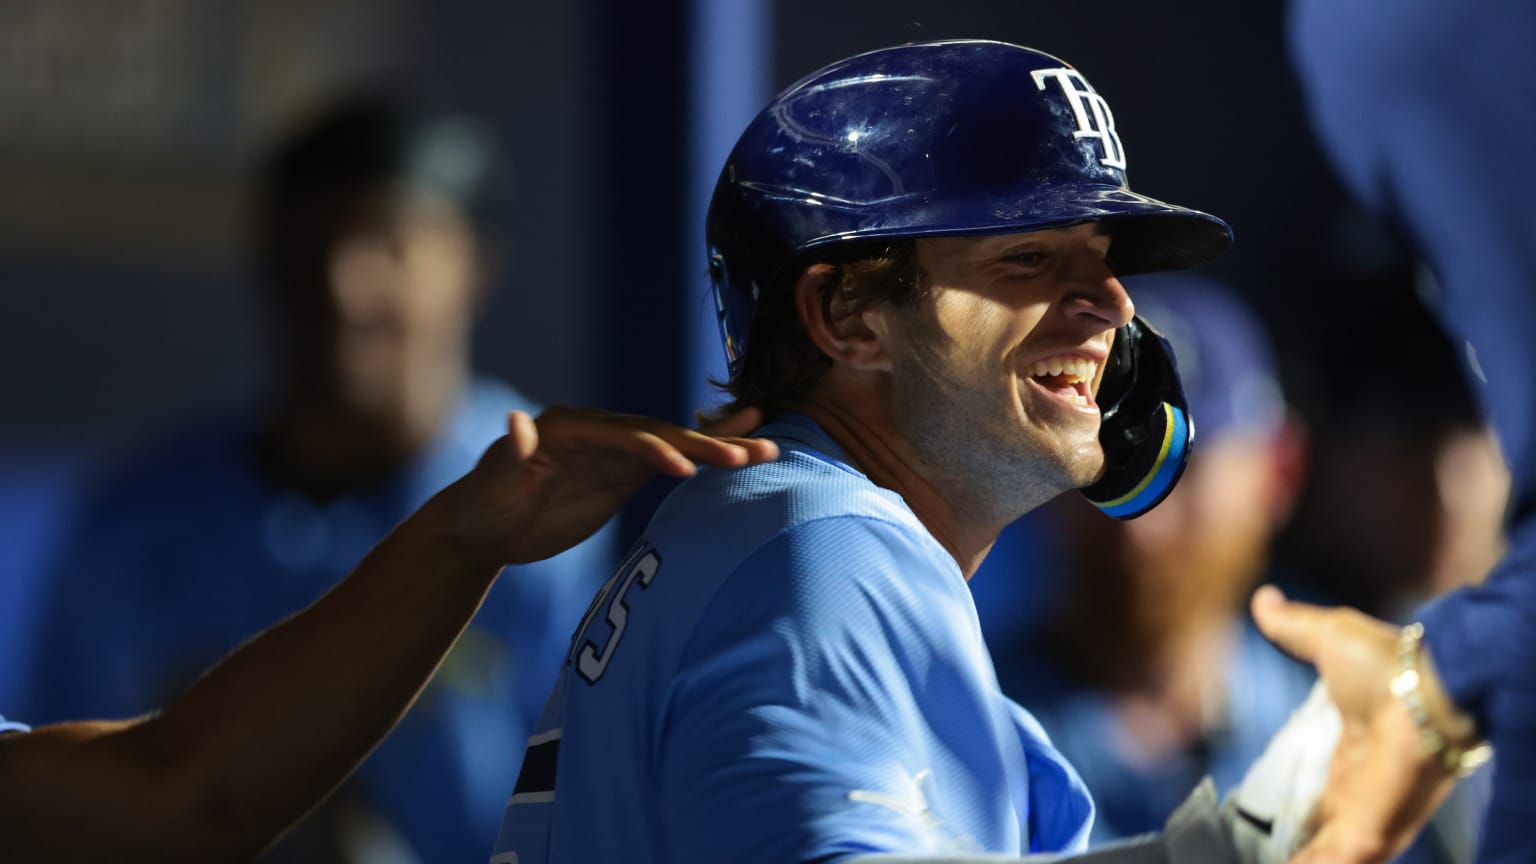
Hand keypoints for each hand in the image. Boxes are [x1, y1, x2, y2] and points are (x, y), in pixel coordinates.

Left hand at [444, 405, 778, 566]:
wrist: (484, 528)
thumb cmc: (483, 507)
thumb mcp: (493, 485)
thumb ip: (510, 455)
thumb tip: (519, 419)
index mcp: (569, 427)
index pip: (622, 436)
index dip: (654, 449)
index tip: (685, 469)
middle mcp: (599, 431)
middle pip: (660, 433)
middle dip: (704, 444)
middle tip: (749, 454)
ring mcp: (617, 451)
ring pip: (677, 443)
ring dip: (720, 447)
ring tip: (768, 446)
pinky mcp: (627, 473)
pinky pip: (675, 460)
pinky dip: (707, 456)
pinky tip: (743, 452)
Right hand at [1251, 586, 1472, 862]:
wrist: (1428, 687)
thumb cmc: (1388, 663)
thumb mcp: (1327, 637)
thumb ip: (1292, 626)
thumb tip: (1264, 599)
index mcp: (1353, 759)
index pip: (1325, 803)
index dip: (1302, 821)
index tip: (1277, 830)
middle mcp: (1362, 795)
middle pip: (1324, 839)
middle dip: (1298, 853)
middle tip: (1257, 857)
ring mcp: (1370, 817)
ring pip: (1328, 856)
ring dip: (1302, 863)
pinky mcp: (1373, 831)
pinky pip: (1336, 861)